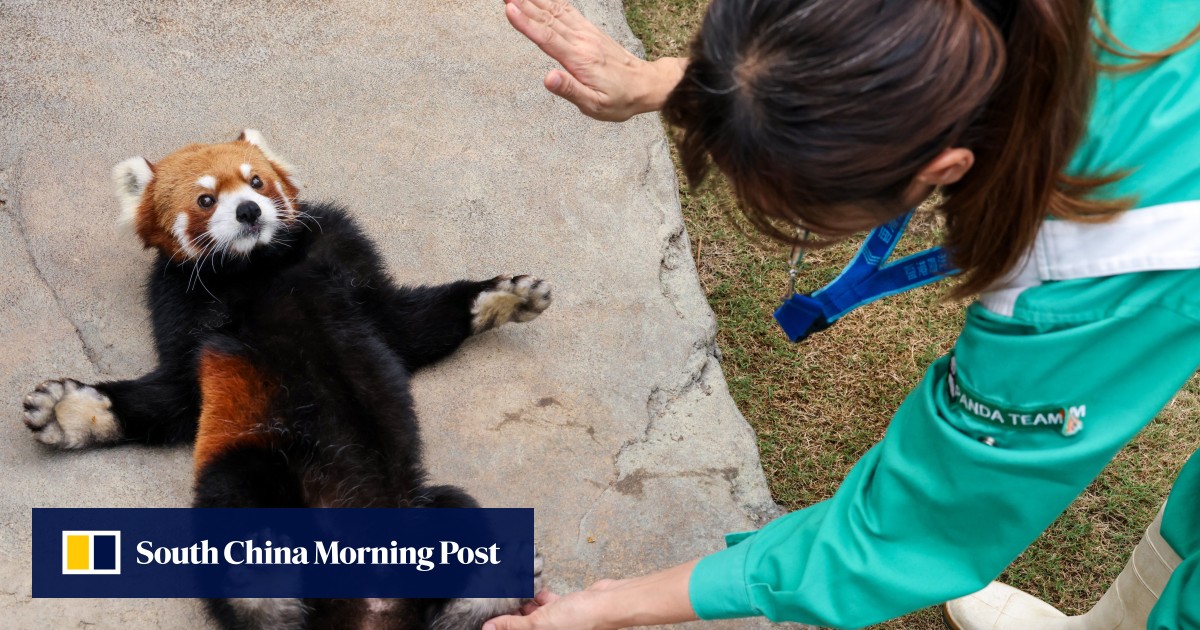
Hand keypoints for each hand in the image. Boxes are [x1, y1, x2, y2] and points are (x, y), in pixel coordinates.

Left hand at [484, 586, 614, 629]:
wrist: (607, 603)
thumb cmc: (581, 619)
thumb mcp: (539, 624)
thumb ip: (513, 626)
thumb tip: (489, 629)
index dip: (502, 624)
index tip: (489, 614)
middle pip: (522, 624)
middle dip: (511, 612)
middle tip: (498, 598)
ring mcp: (557, 621)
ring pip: (533, 613)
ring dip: (524, 601)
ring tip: (513, 589)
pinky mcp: (565, 608)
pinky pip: (547, 602)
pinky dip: (540, 594)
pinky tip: (535, 586)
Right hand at [503, 0, 686, 120]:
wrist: (645, 85)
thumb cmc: (619, 99)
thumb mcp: (595, 105)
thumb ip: (570, 90)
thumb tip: (548, 78)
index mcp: (579, 59)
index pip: (548, 38)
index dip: (526, 24)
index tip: (509, 9)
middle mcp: (581, 41)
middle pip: (547, 19)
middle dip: (523, 4)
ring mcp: (585, 33)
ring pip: (555, 10)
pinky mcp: (588, 30)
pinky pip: (566, 10)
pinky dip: (551, 0)